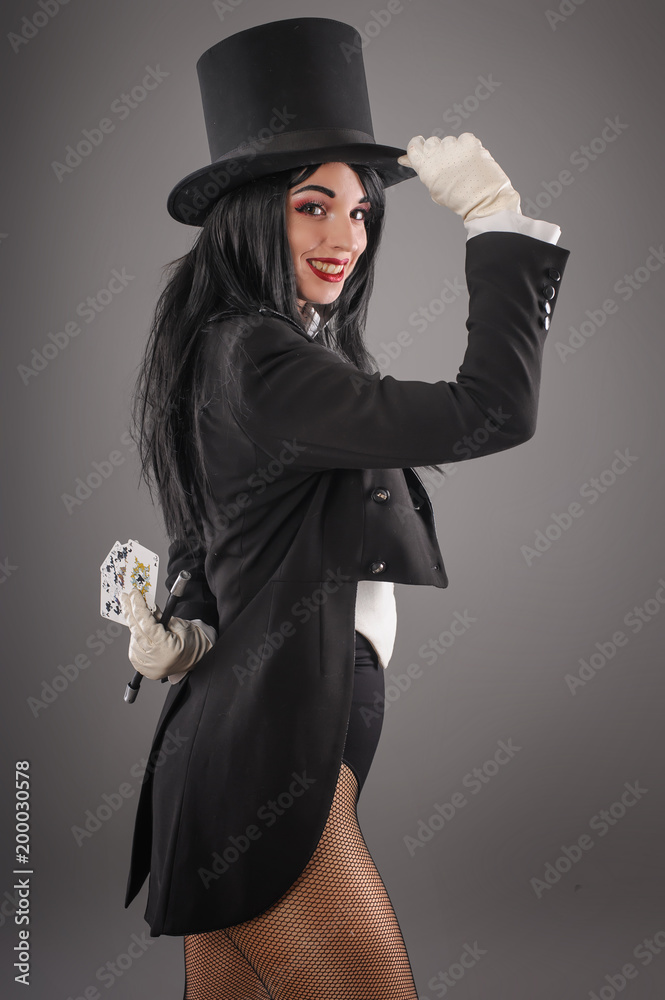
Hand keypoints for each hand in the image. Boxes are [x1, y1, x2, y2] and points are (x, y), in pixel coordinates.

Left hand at [119, 588, 212, 680]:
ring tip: (139, 618)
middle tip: (125, 598)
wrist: (198, 658)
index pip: (146, 624)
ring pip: (133, 642)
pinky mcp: (145, 670)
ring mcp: (149, 667)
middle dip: (129, 613)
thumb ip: (161, 617)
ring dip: (134, 627)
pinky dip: (134, 640)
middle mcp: (156, 660)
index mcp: (167, 649)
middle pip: (136, 632)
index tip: (134, 594)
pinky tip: (139, 633)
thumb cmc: (193, 641)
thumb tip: (146, 605)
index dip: (138, 607)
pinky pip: (133, 652)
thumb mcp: (180, 624)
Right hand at [397, 132, 520, 219]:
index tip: (421, 145)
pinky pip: (465, 138)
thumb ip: (424, 171)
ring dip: (454, 149)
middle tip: (448, 164)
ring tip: (463, 166)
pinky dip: (468, 147)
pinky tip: (471, 160)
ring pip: (449, 140)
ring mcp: (453, 147)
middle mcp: (437, 154)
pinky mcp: (468, 142)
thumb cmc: (459, 199)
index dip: (418, 144)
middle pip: (431, 142)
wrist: (484, 200)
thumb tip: (406, 159)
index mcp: (425, 168)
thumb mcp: (435, 189)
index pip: (414, 146)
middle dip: (438, 150)